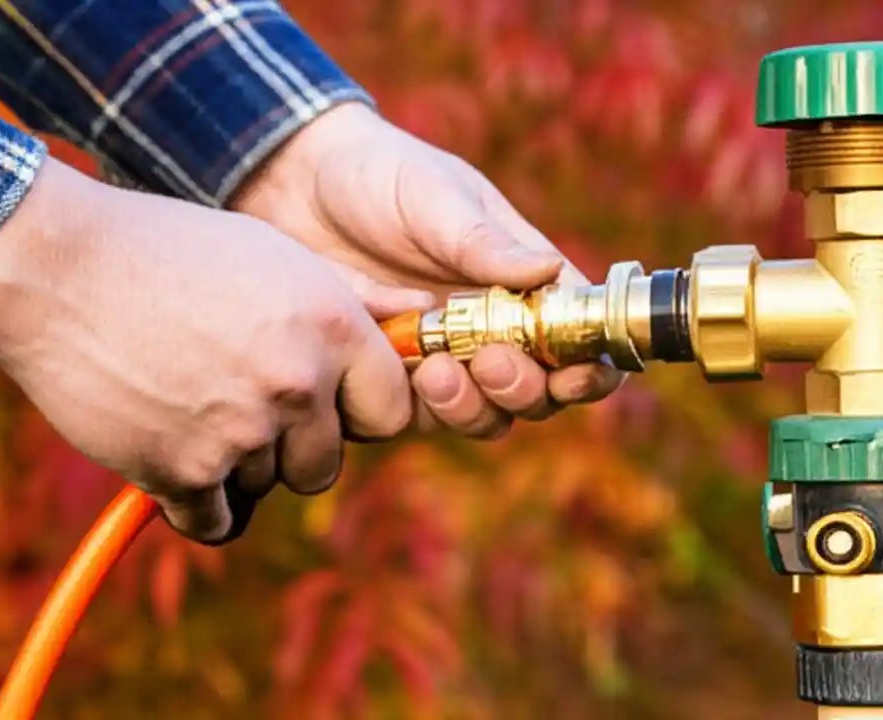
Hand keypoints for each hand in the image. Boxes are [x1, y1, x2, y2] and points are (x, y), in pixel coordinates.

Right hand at [0, 160, 420, 542]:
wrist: (59, 269)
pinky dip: (195, 500)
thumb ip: (350, 304)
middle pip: (325, 464)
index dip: (357, 412)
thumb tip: (422, 318)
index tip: (326, 403)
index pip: (391, 413)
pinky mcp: (181, 470)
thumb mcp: (278, 257)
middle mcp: (298, 384)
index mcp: (333, 328)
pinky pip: (216, 520)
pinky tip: (171, 453)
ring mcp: (241, 431)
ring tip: (186, 401)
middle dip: (290, 447)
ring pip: (267, 486)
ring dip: (234, 464)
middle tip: (238, 404)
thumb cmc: (173, 254)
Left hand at [231, 103, 623, 438]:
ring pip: (483, 417)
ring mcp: (445, 358)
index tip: (573, 373)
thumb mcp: (435, 196)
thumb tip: (550, 270)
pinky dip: (410, 401)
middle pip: (539, 394)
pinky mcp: (390, 378)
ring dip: (470, 407)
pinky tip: (389, 352)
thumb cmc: (380, 175)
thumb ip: (483, 242)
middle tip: (490, 360)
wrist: (292, 186)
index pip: (580, 340)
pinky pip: (414, 415)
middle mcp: (494, 330)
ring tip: (435, 369)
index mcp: (525, 283)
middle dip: (523, 391)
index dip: (589, 369)